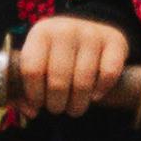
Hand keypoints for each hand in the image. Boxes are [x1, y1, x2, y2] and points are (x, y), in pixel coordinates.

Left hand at [3, 14, 135, 122]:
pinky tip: (94, 95)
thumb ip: (25, 89)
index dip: (34, 93)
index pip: (32, 69)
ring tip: (74, 107)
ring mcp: (92, 33)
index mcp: (41, 32)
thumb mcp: (37, 60)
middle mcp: (66, 29)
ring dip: (77, 104)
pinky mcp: (115, 41)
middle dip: (56, 104)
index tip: (39, 103)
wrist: (89, 29)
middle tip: (58, 108)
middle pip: (58, 80)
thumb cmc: (56, 53)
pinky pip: (108, 75)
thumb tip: (31, 111)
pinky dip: (101, 91)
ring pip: (83, 81)